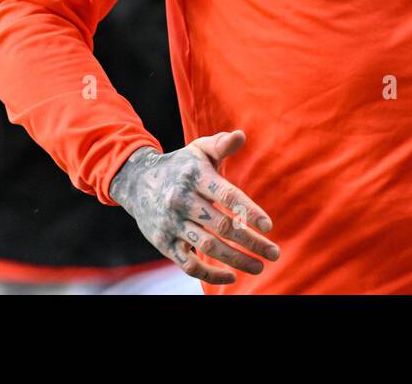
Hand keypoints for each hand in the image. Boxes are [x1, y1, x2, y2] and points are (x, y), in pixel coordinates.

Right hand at [108, 129, 278, 284]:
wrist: (137, 182)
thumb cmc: (181, 166)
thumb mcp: (198, 149)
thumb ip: (221, 144)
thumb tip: (241, 135)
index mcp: (195, 176)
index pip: (226, 195)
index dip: (248, 211)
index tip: (268, 226)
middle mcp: (182, 200)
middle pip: (221, 225)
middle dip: (251, 241)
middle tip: (274, 253)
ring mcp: (172, 223)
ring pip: (208, 247)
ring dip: (236, 260)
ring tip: (260, 266)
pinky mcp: (164, 243)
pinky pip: (188, 264)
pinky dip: (210, 274)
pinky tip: (232, 276)